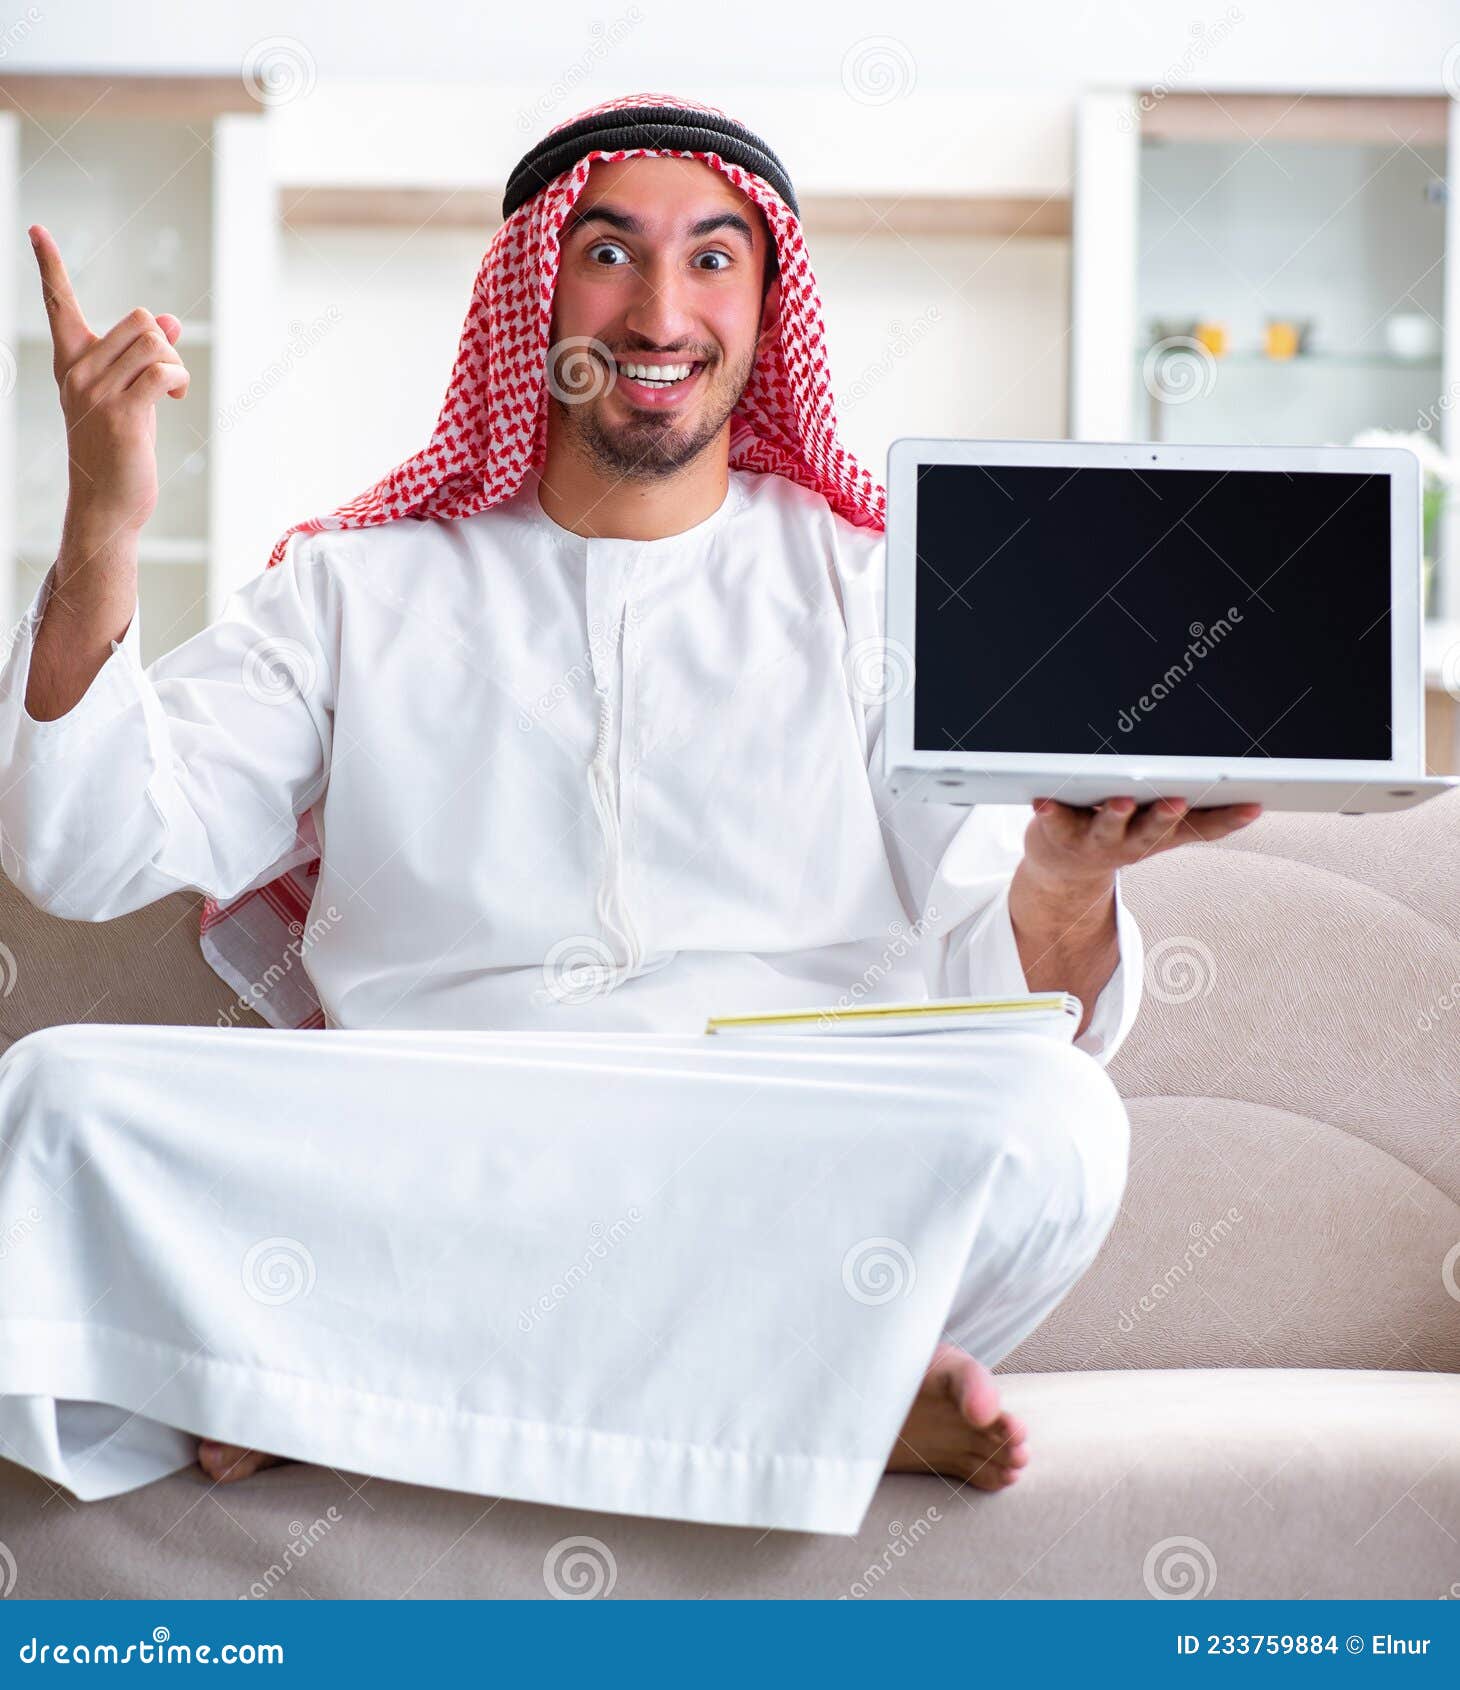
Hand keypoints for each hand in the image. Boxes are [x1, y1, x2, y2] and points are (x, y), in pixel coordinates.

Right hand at [30, 222, 188, 545]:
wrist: (105, 504)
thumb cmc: (118, 451)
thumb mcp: (128, 397)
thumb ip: (143, 358)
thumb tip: (169, 320)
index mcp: (71, 364)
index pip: (58, 306)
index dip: (49, 267)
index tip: (38, 231)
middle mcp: (77, 372)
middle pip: (138, 319)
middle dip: (164, 343)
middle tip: (164, 378)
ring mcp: (96, 393)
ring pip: (154, 342)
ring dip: (174, 364)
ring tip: (168, 391)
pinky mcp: (122, 414)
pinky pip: (162, 370)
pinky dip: (178, 379)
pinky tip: (173, 398)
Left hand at [1022, 795, 1261, 900]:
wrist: (1063, 870)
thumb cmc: (1120, 834)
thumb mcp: (1162, 828)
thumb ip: (1196, 812)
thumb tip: (1254, 796)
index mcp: (1162, 836)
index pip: (1202, 829)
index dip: (1229, 820)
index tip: (1254, 805)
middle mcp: (1132, 843)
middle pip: (1153, 830)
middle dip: (1165, 816)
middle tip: (1177, 800)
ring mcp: (1096, 841)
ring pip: (1107, 828)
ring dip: (1114, 815)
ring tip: (1118, 800)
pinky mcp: (1059, 832)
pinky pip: (1053, 821)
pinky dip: (1049, 811)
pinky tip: (1043, 800)